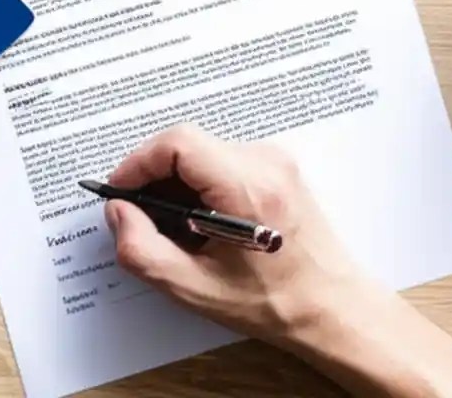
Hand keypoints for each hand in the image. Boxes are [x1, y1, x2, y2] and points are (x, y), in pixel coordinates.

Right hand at [102, 125, 363, 344]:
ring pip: (204, 151)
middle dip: (154, 176)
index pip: (178, 142)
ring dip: (177, 182)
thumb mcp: (194, 288)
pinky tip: (199, 222)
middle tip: (140, 215)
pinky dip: (200, 184)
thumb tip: (119, 212)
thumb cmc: (274, 303)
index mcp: (247, 187)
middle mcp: (265, 163)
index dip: (138, 162)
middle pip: (188, 145)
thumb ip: (142, 249)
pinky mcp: (278, 169)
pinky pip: (224, 161)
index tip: (120, 191)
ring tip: (172, 227)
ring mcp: (276, 162)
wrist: (333, 308)